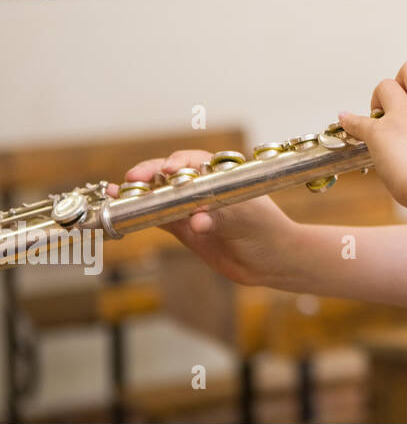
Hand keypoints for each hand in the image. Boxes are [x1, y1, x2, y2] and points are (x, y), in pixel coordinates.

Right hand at [108, 149, 299, 286]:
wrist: (272, 261)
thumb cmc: (266, 230)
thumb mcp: (246, 219)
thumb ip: (220, 217)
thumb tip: (196, 221)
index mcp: (222, 174)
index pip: (196, 162)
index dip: (179, 163)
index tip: (169, 170)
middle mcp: (204, 186)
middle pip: (171, 174)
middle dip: (150, 173)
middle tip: (133, 180)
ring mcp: (192, 206)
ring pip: (159, 194)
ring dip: (138, 191)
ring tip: (117, 192)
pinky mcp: (183, 227)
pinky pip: (157, 216)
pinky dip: (140, 212)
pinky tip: (121, 208)